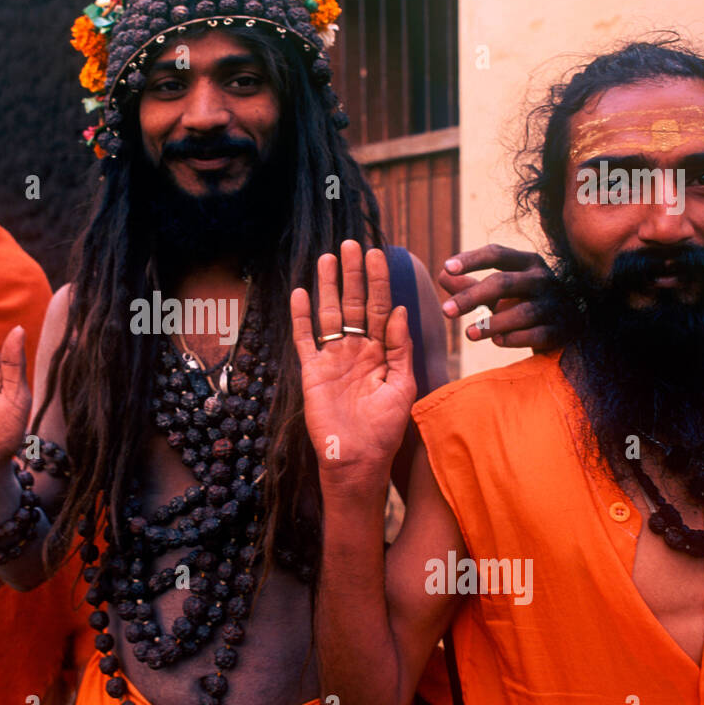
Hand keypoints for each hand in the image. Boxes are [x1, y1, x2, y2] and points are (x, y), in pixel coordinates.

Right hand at [291, 241, 416, 486]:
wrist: (358, 459)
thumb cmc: (385, 428)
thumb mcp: (403, 386)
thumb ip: (401, 348)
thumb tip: (402, 311)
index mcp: (381, 352)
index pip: (381, 308)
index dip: (379, 281)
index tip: (377, 254)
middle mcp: (356, 350)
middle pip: (354, 303)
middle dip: (353, 274)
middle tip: (350, 245)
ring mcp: (333, 358)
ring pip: (329, 314)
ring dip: (328, 286)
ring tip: (327, 258)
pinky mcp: (312, 371)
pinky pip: (305, 339)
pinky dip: (301, 317)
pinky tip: (300, 293)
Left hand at [436, 243, 560, 349]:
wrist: (568, 326)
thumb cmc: (525, 303)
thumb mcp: (499, 292)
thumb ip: (471, 285)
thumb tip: (442, 275)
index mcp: (528, 263)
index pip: (497, 254)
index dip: (471, 259)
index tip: (446, 267)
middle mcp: (543, 280)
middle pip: (504, 283)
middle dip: (472, 297)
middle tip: (445, 311)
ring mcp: (555, 305)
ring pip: (523, 313)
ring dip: (492, 324)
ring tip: (468, 334)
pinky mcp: (561, 330)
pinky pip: (537, 335)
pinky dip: (515, 339)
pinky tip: (497, 342)